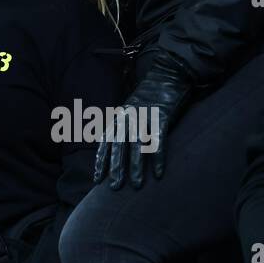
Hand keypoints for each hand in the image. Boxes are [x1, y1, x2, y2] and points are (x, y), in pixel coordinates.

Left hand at [94, 50, 193, 189]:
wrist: (166, 74)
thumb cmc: (148, 97)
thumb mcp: (129, 110)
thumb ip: (123, 127)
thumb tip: (118, 151)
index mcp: (118, 116)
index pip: (105, 141)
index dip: (101, 161)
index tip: (97, 180)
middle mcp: (127, 116)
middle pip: (118, 145)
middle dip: (116, 167)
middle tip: (115, 188)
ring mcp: (144, 115)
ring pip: (137, 144)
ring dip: (136, 166)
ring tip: (136, 185)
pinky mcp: (161, 115)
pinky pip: (158, 139)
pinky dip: (158, 157)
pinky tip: (159, 173)